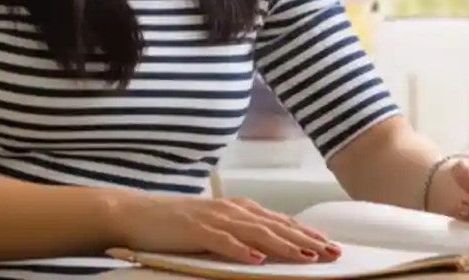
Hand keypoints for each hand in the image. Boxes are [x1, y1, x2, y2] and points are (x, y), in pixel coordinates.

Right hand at [108, 193, 340, 264]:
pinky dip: (241, 250)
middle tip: (332, 252)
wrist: (136, 214)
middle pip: (277, 226)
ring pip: (257, 232)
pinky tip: (258, 260)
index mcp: (241, 209)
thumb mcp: (217, 227)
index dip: (307, 232)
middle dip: (307, 239)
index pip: (281, 221)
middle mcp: (233, 210)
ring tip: (306, 257)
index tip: (330, 244)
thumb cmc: (178, 224)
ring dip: (283, 245)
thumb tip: (269, 248)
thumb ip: (242, 233)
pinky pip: (223, 242)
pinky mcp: (196, 230)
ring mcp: (215, 218)